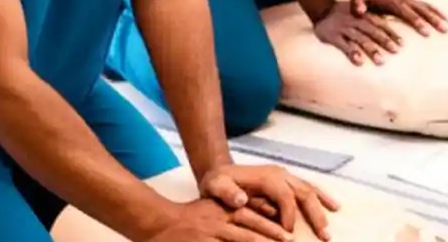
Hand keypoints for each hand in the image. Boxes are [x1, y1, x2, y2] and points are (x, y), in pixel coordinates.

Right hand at [149, 198, 287, 241]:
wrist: (159, 224)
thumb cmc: (191, 217)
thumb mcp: (216, 207)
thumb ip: (239, 209)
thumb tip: (270, 210)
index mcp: (222, 210)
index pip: (249, 216)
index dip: (269, 225)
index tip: (288, 232)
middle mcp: (215, 222)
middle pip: (246, 234)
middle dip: (269, 238)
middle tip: (288, 241)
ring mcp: (206, 236)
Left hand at [199, 164, 339, 240]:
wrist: (221, 172)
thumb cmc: (219, 182)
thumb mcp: (216, 186)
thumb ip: (227, 192)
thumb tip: (241, 199)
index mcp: (266, 176)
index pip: (285, 195)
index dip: (289, 215)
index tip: (289, 234)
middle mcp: (280, 174)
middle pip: (303, 192)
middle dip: (315, 214)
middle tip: (324, 235)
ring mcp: (285, 176)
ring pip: (309, 190)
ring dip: (321, 209)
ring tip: (329, 229)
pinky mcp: (288, 181)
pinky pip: (309, 188)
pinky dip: (322, 197)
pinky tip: (333, 207)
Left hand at [313, 0, 446, 65]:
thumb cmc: (362, 0)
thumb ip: (357, 4)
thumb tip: (360, 10)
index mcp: (392, 1)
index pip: (406, 12)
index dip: (416, 21)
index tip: (425, 31)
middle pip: (420, 9)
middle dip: (432, 19)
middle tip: (442, 29)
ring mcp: (409, 0)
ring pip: (426, 7)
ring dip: (437, 16)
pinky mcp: (412, 3)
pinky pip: (427, 6)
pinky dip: (437, 12)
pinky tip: (446, 20)